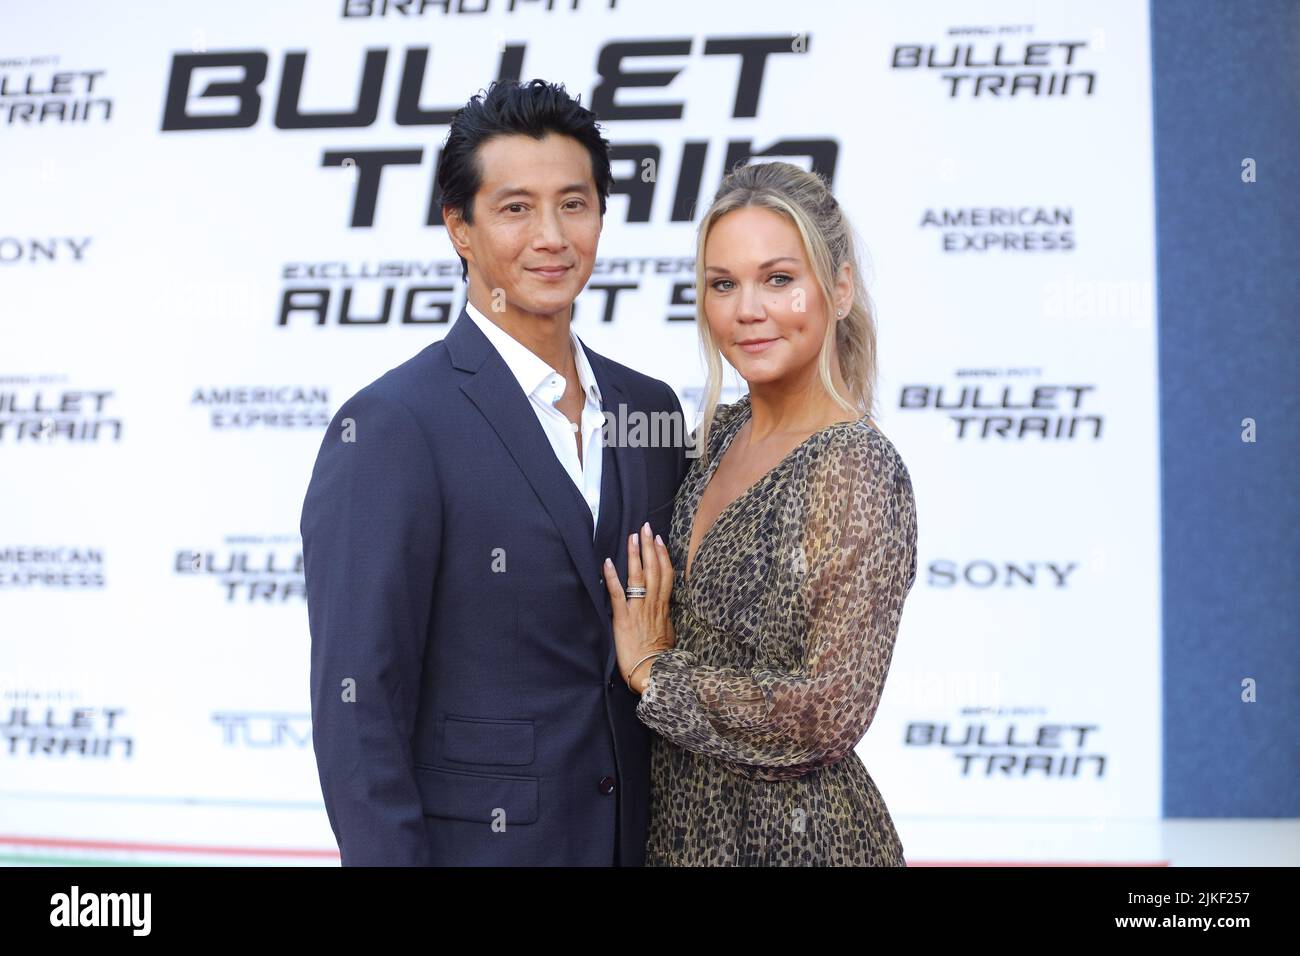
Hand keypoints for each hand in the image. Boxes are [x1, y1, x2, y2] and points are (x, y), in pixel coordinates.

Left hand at [602, 521, 675, 692]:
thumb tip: (664, 610)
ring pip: (638, 576)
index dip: (663, 555)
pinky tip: (607, 562)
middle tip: (646, 527)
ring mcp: (638, 609)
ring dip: (635, 555)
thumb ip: (665, 618)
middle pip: (654, 569)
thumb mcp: (668, 634)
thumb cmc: (660, 657)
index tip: (660, 539)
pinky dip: (612, 577)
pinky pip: (617, 594)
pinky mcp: (623, 618)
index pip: (666, 574)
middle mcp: (652, 604)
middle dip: (650, 546)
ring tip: (633, 537)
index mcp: (664, 607)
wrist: (653, 673)